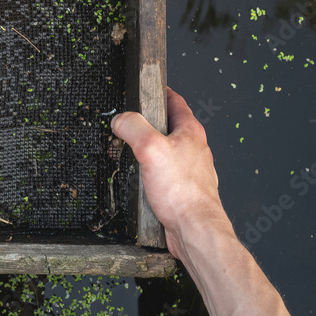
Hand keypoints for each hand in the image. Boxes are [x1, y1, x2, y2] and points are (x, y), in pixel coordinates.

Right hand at [111, 88, 228, 260]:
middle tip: (128, 124)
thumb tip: (120, 120)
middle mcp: (193, 149)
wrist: (195, 229)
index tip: (147, 86)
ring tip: (130, 153)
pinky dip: (149, 172)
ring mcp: (188, 169)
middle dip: (147, 124)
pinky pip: (163, 173)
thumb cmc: (183, 192)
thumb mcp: (150, 148)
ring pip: (165, 151)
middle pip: (168, 126)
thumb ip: (133, 127)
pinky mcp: (182, 188)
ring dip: (147, 150)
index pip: (176, 101)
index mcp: (190, 132)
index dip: (160, 91)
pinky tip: (139, 180)